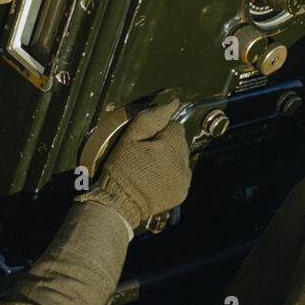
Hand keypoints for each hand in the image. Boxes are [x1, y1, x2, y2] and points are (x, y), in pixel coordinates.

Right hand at [80, 93, 191, 230]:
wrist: (119, 203)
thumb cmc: (121, 168)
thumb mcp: (130, 138)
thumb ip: (152, 117)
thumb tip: (174, 102)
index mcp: (170, 147)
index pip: (175, 127)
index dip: (159, 132)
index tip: (145, 142)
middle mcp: (182, 163)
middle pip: (180, 142)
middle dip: (166, 144)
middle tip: (146, 155)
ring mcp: (184, 180)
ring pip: (182, 158)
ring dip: (170, 159)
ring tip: (150, 167)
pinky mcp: (183, 192)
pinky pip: (182, 174)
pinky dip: (172, 174)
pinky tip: (156, 178)